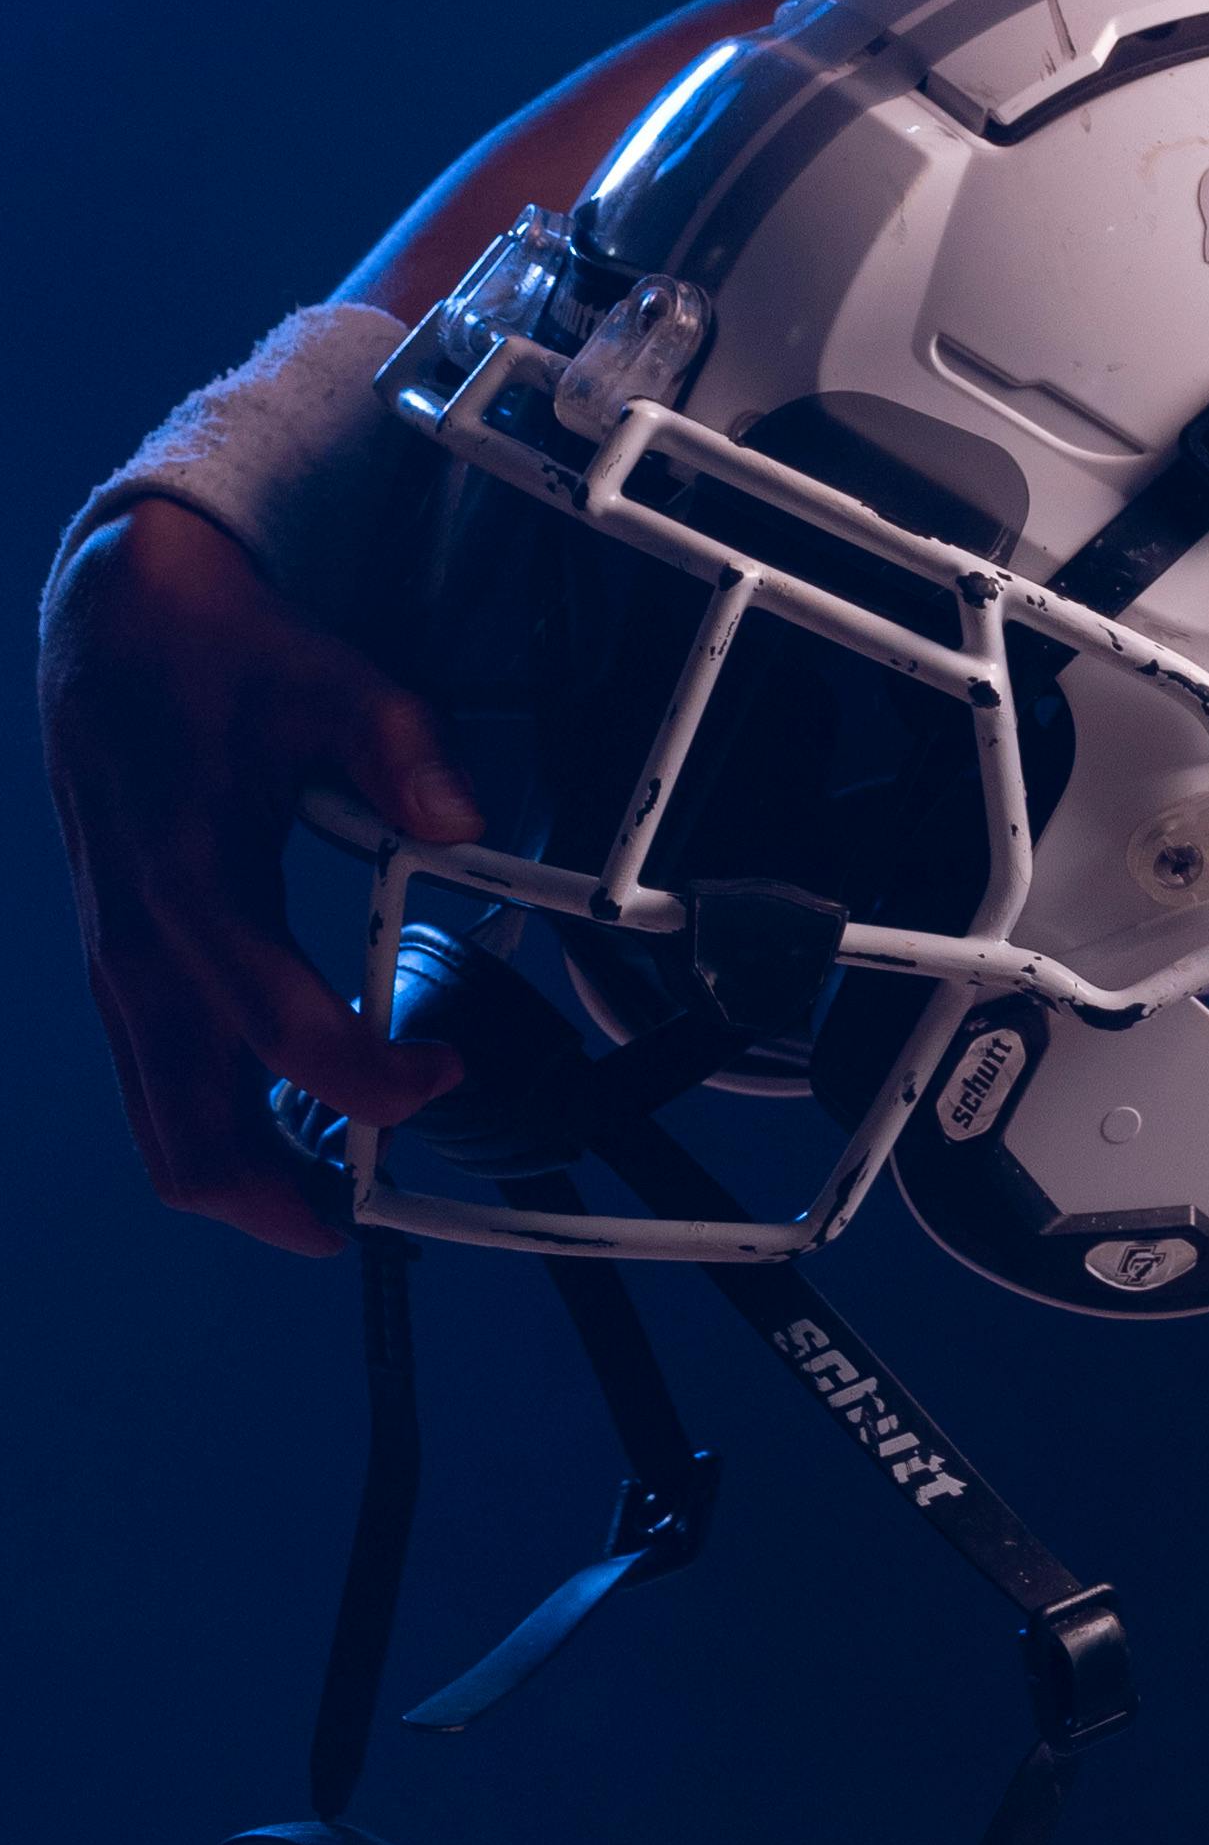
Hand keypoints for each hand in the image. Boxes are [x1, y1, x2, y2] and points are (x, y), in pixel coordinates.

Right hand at [40, 502, 480, 1253]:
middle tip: (372, 1213)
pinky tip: (285, 1118)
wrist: (112, 631)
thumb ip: (398, 745)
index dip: (370, 1079)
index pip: (282, 1032)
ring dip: (245, 1177)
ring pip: (163, 1129)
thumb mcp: (322, 675)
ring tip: (335, 1193)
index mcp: (192, 887)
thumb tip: (461, 819)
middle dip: (279, 1200)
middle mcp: (142, 951)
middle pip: (190, 1136)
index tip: (445, 1076)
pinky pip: (154, 1087)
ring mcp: (121, 968)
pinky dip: (213, 1128)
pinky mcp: (120, 968)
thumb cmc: (216, 658)